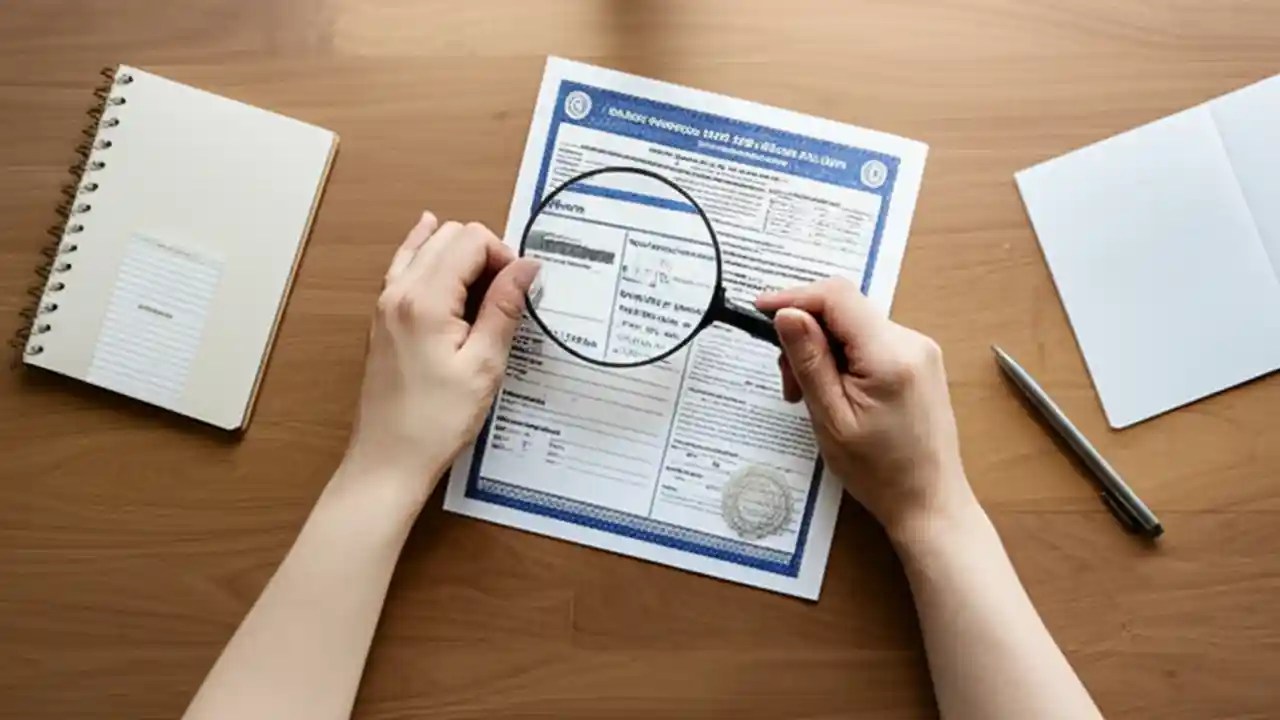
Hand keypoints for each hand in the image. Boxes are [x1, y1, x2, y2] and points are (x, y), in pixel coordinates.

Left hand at [343, 212, 539, 501]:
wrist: (388, 459)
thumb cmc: (437, 421)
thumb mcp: (484, 365)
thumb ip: (504, 308)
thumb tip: (527, 266)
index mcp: (425, 299)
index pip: (471, 241)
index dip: (504, 255)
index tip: (520, 290)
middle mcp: (398, 291)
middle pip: (448, 235)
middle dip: (484, 251)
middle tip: (507, 292)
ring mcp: (385, 303)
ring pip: (425, 246)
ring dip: (458, 254)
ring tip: (485, 282)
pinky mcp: (382, 318)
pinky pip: (404, 267)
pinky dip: (427, 256)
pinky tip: (438, 252)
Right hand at [756, 279, 975, 535]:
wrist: (929, 501)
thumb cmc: (878, 472)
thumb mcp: (832, 418)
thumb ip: (810, 361)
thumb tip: (787, 313)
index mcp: (890, 355)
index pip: (836, 297)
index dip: (793, 296)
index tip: (758, 312)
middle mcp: (911, 340)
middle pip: (843, 310)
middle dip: (806, 334)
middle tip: (788, 383)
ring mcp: (919, 349)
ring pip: (853, 326)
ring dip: (822, 349)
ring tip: (809, 395)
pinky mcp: (918, 360)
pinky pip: (869, 341)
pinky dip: (843, 358)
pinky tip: (834, 392)